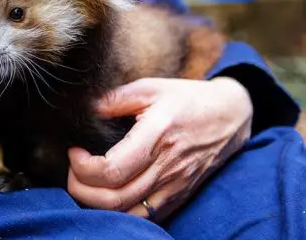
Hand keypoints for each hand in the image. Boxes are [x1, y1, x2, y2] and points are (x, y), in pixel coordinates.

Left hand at [66, 77, 252, 221]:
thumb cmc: (187, 98)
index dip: (83, 167)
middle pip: (114, 199)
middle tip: (74, 169)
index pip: (112, 170)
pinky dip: (120, 213)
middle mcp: (166, 167)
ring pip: (127, 214)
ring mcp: (174, 186)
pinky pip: (145, 218)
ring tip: (86, 183)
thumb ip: (115, 98)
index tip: (75, 151)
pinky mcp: (179, 196)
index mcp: (156, 136)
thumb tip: (87, 109)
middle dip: (81, 189)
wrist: (231, 115)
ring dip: (97, 206)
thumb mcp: (150, 88)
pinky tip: (107, 195)